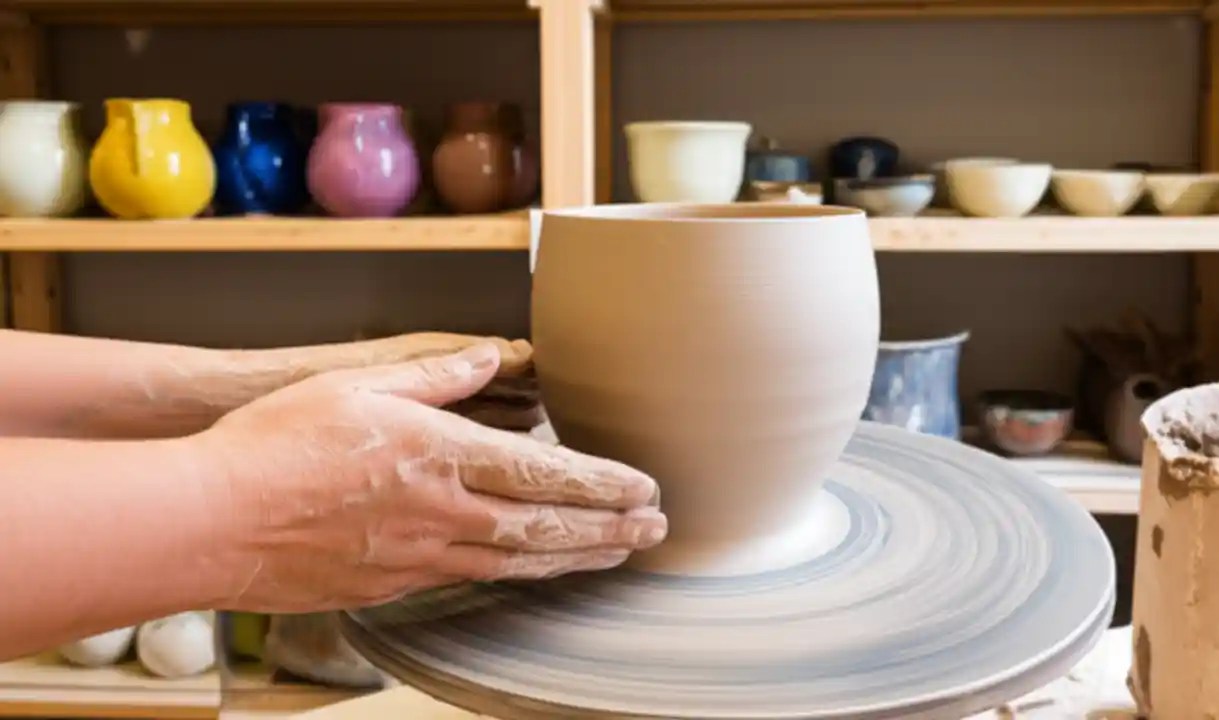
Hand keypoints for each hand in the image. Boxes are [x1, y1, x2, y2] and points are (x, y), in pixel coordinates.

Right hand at [196, 344, 664, 611]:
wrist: (210, 521)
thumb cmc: (272, 446)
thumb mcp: (357, 384)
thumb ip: (434, 374)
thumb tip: (489, 355)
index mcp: (438, 452)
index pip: (544, 474)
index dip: (603, 483)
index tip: (646, 488)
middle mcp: (441, 510)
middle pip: (546, 527)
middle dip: (611, 527)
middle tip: (656, 528)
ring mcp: (419, 555)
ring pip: (519, 563)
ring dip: (577, 557)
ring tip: (619, 553)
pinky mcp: (392, 585)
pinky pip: (472, 580)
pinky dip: (518, 575)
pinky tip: (536, 572)